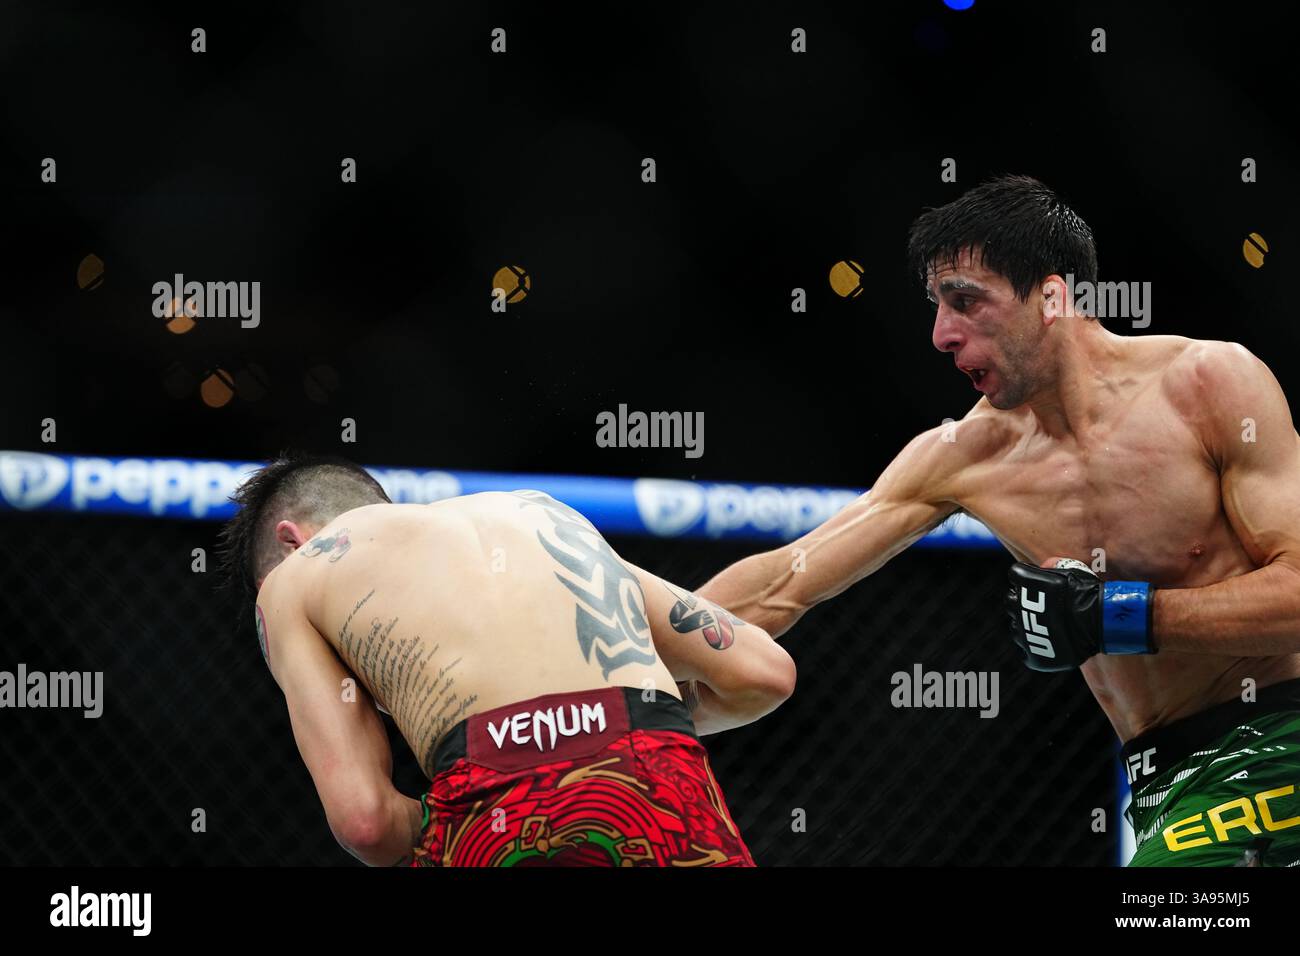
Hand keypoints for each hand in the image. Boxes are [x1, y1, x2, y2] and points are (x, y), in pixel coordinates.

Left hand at [1007, 558, 1154, 671]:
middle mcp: (1017, 607)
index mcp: (1024, 582)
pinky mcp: (1032, 655)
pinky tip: (1050, 643)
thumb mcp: (1073, 570)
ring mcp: (1023, 633)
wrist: (1102, 621)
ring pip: (1017, 628)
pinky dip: (1034, 649)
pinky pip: (1025, 652)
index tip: (1039, 584)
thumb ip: (1054, 564)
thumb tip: (1043, 566)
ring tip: (1051, 625)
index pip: (1015, 575)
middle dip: (1024, 602)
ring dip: (1029, 626)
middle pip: (1011, 602)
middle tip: (1044, 606)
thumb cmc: (1089, 592)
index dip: (1027, 578)